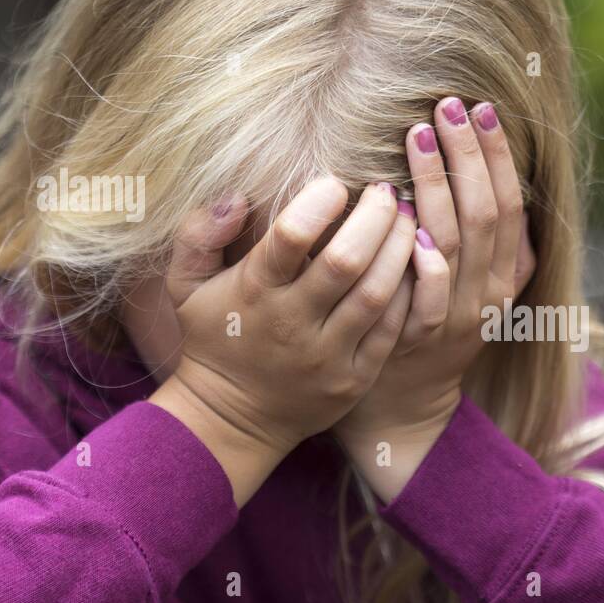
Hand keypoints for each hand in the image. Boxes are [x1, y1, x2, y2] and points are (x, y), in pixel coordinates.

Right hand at [150, 176, 416, 503]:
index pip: (290, 238)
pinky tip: (418, 262)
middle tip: (389, 191)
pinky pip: (393, 329)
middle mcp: (292, 323)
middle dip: (376, 217)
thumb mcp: (186, 287)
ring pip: (377, 293)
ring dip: (401, 248)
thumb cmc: (215, 337)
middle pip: (347, 261)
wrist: (233, 419)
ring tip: (410, 218)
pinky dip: (411, 291)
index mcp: (254, 292)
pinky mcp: (355, 378)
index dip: (319, 203)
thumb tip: (236, 196)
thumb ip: (199, 234)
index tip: (337, 183)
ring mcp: (327, 354)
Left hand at [334, 98, 535, 500]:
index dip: (498, 157)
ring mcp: (453, 316)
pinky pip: (426, 292)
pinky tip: (406, 216)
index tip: (483, 110)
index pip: (509, 204)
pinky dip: (422, 256)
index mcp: (504, 275)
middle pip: (483, 214)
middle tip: (447, 108)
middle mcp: (486, 294)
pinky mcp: (416, 336)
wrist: (407, 402)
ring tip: (417, 135)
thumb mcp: (477, 288)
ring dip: (438, 185)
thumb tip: (509, 189)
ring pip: (454, 241)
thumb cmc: (434, 327)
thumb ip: (496, 248)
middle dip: (468, 156)